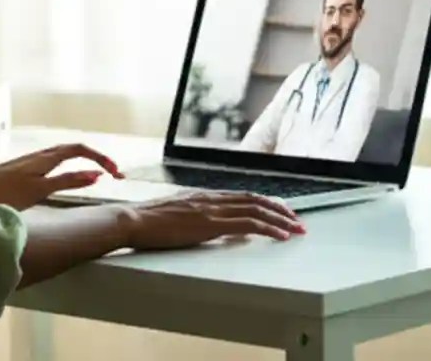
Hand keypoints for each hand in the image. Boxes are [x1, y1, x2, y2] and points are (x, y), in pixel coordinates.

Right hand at [0, 144, 122, 209]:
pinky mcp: (29, 185)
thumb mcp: (19, 189)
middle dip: (100, 156)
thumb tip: (65, 186)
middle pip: (73, 147)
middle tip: (120, 170)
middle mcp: (34, 159)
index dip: (90, 157)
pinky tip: (98, 177)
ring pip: (70, 153)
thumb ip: (40, 185)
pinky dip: (79, 176)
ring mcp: (31, 169)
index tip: (107, 170)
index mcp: (33, 160)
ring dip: (96, 159)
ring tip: (116, 170)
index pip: (68, 150)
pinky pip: (59, 177)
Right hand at [120, 191, 305, 247]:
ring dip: (281, 220)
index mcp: (205, 195)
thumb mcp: (176, 214)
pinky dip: (269, 229)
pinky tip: (280, 236)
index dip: (266, 203)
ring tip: (297, 229)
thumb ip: (195, 216)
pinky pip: (248, 224)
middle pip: (255, 200)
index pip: (244, 196)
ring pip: (256, 210)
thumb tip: (210, 225)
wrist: (132, 220)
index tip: (281, 212)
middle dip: (281, 210)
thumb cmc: (147, 222)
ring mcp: (212, 209)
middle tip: (298, 222)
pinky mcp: (210, 224)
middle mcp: (212, 198)